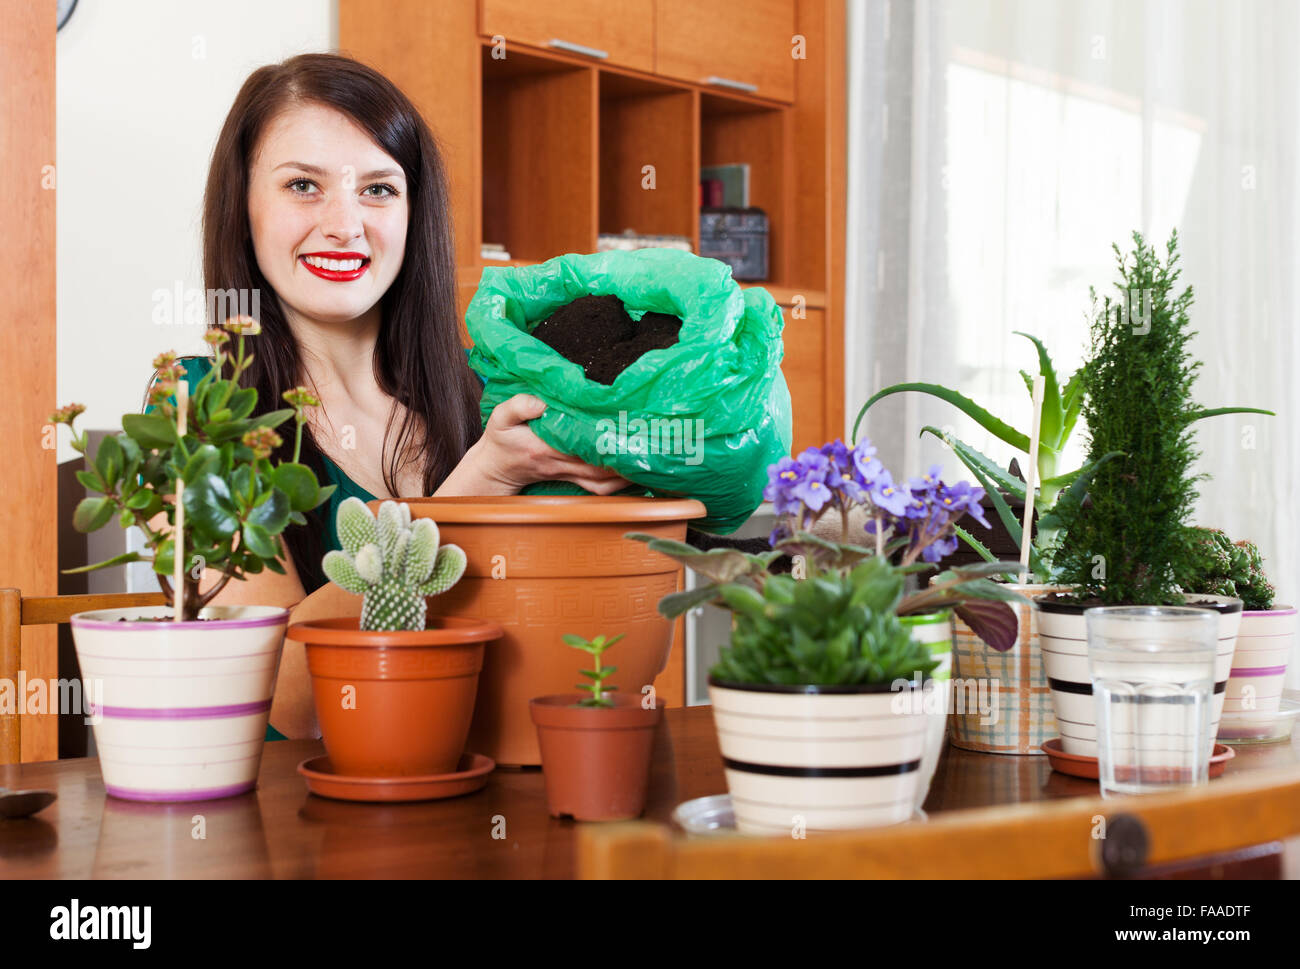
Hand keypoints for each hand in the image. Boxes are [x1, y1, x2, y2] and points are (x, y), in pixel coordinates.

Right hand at [436, 394, 631, 495]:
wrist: (496, 469)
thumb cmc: (501, 440)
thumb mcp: (500, 418)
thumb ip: (518, 406)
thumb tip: (542, 402)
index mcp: (544, 448)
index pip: (580, 444)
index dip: (605, 438)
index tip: (626, 427)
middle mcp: (561, 465)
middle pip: (600, 466)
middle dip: (624, 456)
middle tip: (649, 442)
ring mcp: (569, 475)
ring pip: (604, 481)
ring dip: (627, 473)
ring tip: (649, 458)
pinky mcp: (574, 480)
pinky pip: (601, 488)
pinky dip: (620, 483)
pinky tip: (636, 473)